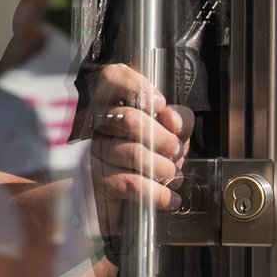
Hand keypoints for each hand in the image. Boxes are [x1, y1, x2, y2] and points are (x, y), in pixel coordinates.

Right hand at [89, 64, 193, 226]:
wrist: (129, 200)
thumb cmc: (153, 159)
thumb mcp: (174, 135)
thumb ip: (179, 119)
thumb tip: (171, 118)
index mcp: (118, 105)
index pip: (111, 76)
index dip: (134, 85)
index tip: (158, 104)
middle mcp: (101, 124)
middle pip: (131, 118)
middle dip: (165, 139)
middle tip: (176, 152)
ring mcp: (96, 151)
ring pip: (134, 153)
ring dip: (165, 168)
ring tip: (173, 176)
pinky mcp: (98, 181)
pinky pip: (132, 183)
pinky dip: (160, 194)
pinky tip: (172, 199)